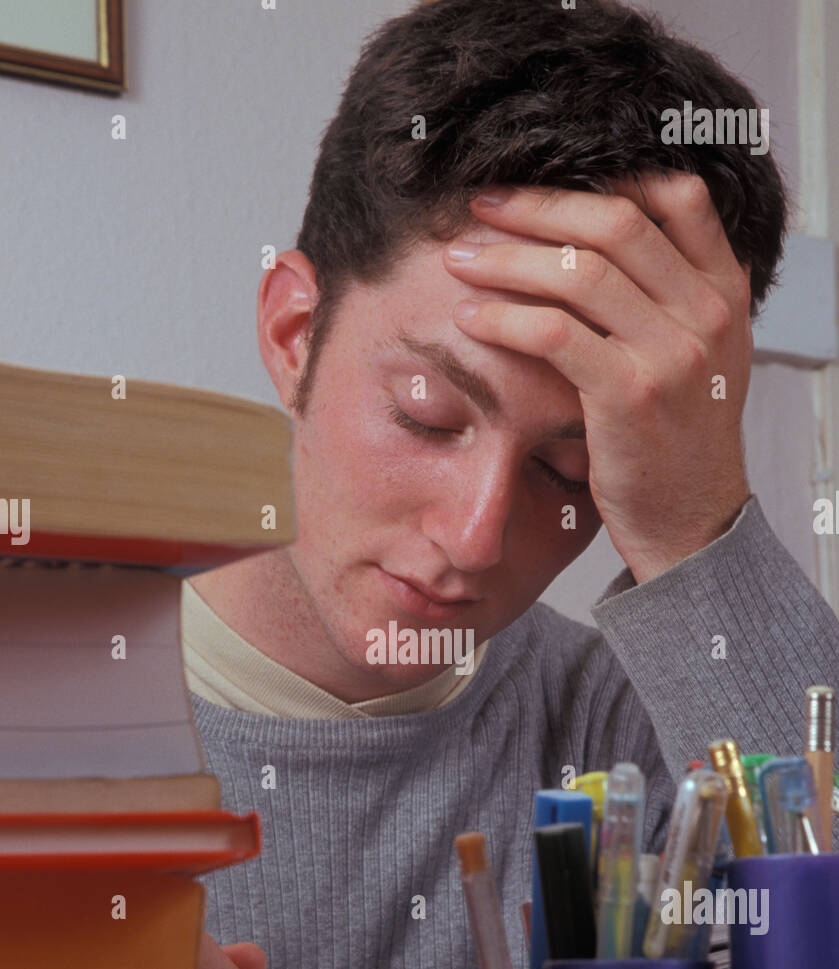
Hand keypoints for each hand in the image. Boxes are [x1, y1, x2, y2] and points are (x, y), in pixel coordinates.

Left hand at [444, 174, 752, 582]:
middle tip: (481, 205)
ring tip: (459, 259)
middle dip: (537, 207)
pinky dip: (505, 318)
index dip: (606, 173)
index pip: (677, 194)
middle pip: (615, 221)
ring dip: (507, 259)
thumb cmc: (676, 438)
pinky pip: (555, 334)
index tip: (543, 180)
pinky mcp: (630, 394)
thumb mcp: (698, 354)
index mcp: (725, 290)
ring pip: (579, 273)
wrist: (691, 522)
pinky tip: (471, 318)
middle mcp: (707, 312)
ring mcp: (672, 352)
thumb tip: (597, 232)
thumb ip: (668, 293)